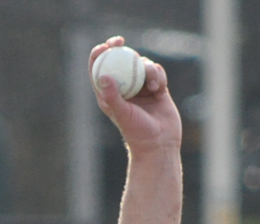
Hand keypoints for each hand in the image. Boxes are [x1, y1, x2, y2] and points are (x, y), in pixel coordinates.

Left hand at [89, 38, 182, 153]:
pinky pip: (157, 71)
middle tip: (120, 41)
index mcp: (109, 93)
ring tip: (153, 86)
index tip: (105, 46)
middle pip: (119, 60)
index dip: (99, 53)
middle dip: (118, 48)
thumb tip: (104, 76)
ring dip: (147, 68)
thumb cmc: (137, 133)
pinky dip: (158, 76)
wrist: (160, 144)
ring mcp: (141, 87)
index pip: (99, 69)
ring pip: (141, 64)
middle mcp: (124, 87)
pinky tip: (159, 89)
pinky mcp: (157, 88)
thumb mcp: (122, 114)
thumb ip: (112, 96)